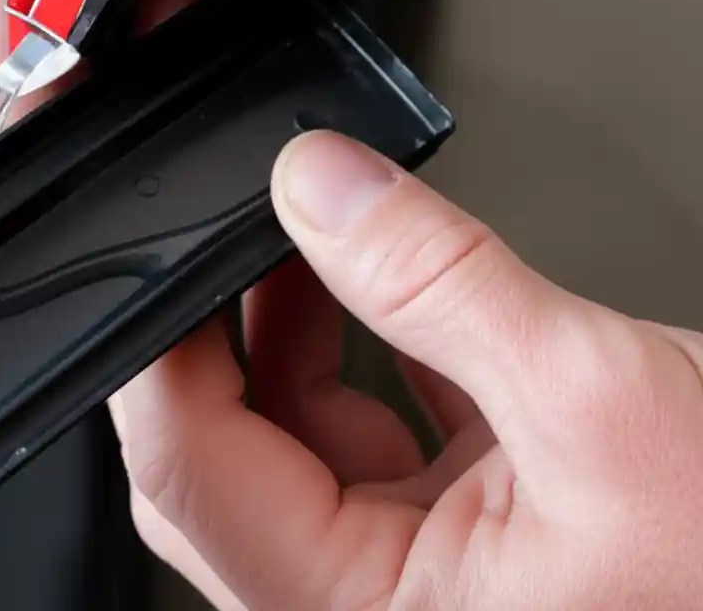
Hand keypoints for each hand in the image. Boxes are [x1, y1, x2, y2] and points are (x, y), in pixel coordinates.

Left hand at [110, 129, 702, 608]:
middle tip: (239, 233)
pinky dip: (365, 354)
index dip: (161, 352)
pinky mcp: (460, 537)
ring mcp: (414, 578)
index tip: (162, 247)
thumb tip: (318, 188)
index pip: (193, 478)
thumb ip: (437, 284)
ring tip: (310, 239)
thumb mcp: (599, 399)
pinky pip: (368, 436)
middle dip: (221, 338)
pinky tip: (377, 285)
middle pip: (225, 463)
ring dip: (290, 337)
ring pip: (293, 445)